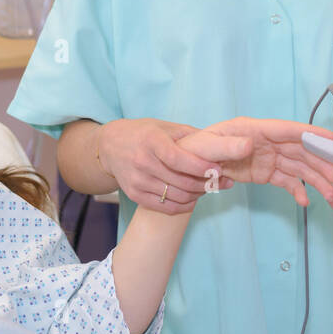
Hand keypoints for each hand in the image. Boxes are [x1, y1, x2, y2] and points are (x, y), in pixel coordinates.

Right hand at [97, 118, 231, 214]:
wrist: (110, 146)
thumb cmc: (143, 133)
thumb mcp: (164, 126)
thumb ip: (189, 134)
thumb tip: (218, 143)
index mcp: (151, 141)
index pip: (178, 159)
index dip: (200, 167)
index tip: (218, 169)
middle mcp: (142, 162)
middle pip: (181, 181)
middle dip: (206, 183)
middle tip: (222, 181)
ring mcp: (137, 181)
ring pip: (176, 196)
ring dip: (198, 194)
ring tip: (209, 188)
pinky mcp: (134, 195)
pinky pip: (165, 207)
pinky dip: (184, 206)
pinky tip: (194, 198)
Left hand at [178, 117, 332, 208]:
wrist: (188, 167)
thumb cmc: (195, 150)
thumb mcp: (207, 148)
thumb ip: (228, 146)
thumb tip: (250, 143)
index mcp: (255, 129)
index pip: (289, 130)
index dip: (312, 133)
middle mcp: (266, 141)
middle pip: (301, 149)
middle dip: (323, 161)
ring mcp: (268, 157)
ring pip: (299, 166)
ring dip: (317, 178)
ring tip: (332, 194)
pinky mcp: (265, 173)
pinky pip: (286, 181)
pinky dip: (297, 190)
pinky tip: (305, 202)